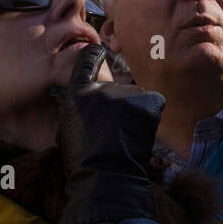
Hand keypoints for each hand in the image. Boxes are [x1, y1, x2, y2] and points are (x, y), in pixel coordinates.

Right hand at [48, 44, 165, 223]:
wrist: (106, 174)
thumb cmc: (85, 162)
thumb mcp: (68, 131)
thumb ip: (80, 111)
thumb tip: (90, 107)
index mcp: (78, 93)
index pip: (86, 63)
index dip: (93, 55)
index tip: (99, 49)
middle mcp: (102, 86)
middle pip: (118, 92)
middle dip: (121, 110)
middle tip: (116, 135)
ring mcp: (125, 91)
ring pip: (137, 99)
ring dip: (136, 114)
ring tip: (127, 138)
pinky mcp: (147, 99)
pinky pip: (154, 102)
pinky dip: (151, 115)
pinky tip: (141, 133)